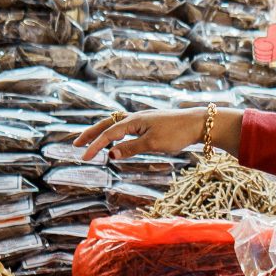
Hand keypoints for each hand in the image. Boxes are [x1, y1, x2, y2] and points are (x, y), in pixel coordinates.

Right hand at [75, 108, 235, 160]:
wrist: (199, 123)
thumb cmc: (177, 133)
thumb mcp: (153, 144)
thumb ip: (131, 148)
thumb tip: (110, 154)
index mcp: (134, 121)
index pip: (109, 134)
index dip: (95, 146)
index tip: (83, 157)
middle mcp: (135, 118)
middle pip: (107, 124)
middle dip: (91, 134)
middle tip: (76, 144)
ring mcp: (142, 120)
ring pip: (116, 124)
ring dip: (102, 132)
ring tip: (90, 141)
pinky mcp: (149, 124)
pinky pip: (126, 127)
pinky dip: (115, 133)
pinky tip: (115, 140)